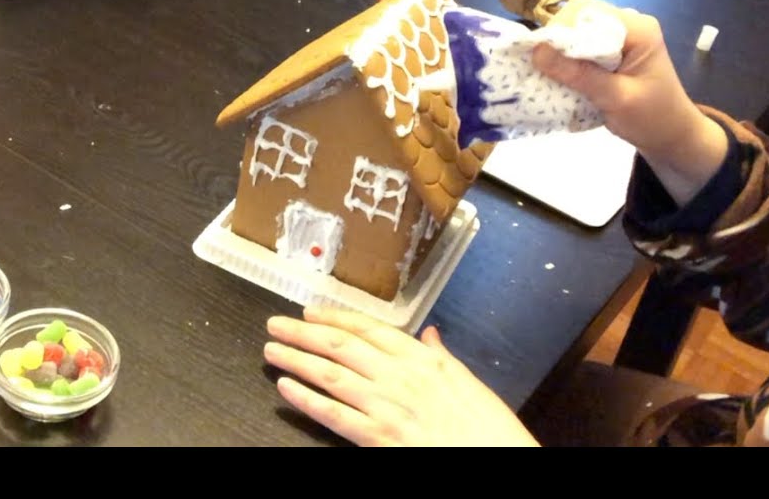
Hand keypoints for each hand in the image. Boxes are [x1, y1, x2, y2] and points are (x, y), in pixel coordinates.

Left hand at [264, 305, 539, 446]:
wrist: (496, 457)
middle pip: (342, 347)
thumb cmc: (488, 427)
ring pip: (331, 375)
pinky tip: (286, 389)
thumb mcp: (468, 381)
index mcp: (423, 360)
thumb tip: (429, 336)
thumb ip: (441, 356)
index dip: (335, 319)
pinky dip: (307, 400)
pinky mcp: (378, 438)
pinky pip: (334, 415)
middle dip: (304, 334)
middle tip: (275, 325)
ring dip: (297, 360)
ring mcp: (386, 407)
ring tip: (272, 351)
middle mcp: (400, 377)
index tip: (310, 312)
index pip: (370, 330)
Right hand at [532, 8, 727, 204]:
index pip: (587, 11)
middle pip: (580, 19)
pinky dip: (569, 62)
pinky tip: (562, 79)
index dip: (560, 29)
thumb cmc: (653, 119)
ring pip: (578, 34)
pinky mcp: (613, 53)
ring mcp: (620, 38)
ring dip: (561, 53)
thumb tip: (536, 52)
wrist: (674, 138)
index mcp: (637, 29)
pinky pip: (583, 48)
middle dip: (558, 41)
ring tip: (547, 74)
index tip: (539, 55)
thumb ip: (579, 75)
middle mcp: (628, 25)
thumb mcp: (616, 99)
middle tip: (541, 67)